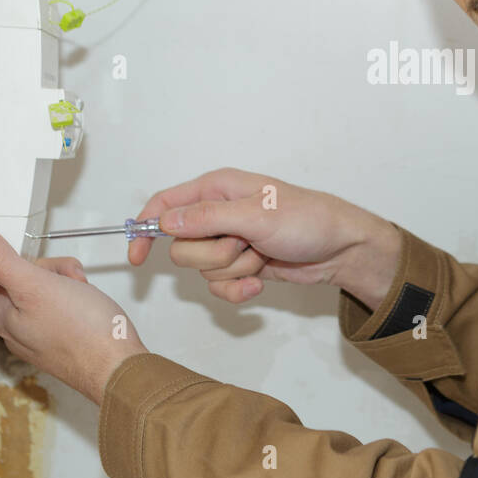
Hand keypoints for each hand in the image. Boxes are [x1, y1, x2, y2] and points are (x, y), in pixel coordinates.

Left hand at [0, 220, 148, 404]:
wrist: (118, 367)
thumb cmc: (81, 330)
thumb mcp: (36, 285)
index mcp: (2, 316)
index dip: (2, 262)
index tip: (24, 255)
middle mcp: (16, 330)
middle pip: (17, 284)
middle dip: (42, 269)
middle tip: (62, 273)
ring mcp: (40, 337)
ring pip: (42, 295)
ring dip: (61, 281)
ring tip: (80, 287)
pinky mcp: (64, 341)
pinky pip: (61, 310)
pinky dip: (74, 298)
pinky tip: (87, 301)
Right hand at [129, 167, 401, 310]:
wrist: (341, 251)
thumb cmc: (307, 220)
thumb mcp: (257, 215)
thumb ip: (209, 217)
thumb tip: (166, 222)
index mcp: (217, 189)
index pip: (166, 205)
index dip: (146, 228)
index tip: (136, 257)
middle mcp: (218, 214)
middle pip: (182, 246)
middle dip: (213, 255)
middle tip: (245, 244)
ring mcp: (229, 242)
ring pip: (201, 270)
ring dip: (233, 270)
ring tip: (261, 256)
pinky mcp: (241, 266)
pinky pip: (220, 287)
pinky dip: (240, 288)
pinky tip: (261, 281)